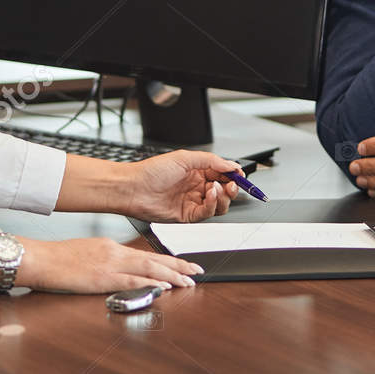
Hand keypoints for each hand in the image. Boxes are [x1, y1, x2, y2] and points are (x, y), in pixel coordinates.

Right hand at [14, 236, 203, 292]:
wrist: (39, 258)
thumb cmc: (57, 259)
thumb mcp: (86, 253)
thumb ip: (105, 261)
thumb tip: (119, 270)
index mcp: (111, 248)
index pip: (146, 254)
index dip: (168, 260)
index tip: (183, 265)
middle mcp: (114, 253)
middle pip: (154, 259)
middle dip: (178, 266)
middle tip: (197, 271)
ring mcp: (110, 265)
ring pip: (149, 268)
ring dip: (172, 275)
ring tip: (188, 280)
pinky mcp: (102, 278)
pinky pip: (132, 280)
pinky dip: (151, 283)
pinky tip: (164, 286)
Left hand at [119, 150, 240, 222]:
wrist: (134, 188)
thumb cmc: (152, 171)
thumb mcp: (185, 157)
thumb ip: (211, 160)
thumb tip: (231, 164)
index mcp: (197, 171)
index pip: (222, 174)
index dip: (233, 175)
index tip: (240, 175)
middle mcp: (196, 187)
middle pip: (224, 191)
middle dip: (232, 188)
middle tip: (233, 184)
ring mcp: (192, 202)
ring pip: (218, 204)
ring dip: (222, 197)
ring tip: (216, 188)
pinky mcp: (188, 216)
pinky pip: (207, 213)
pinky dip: (212, 205)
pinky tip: (208, 196)